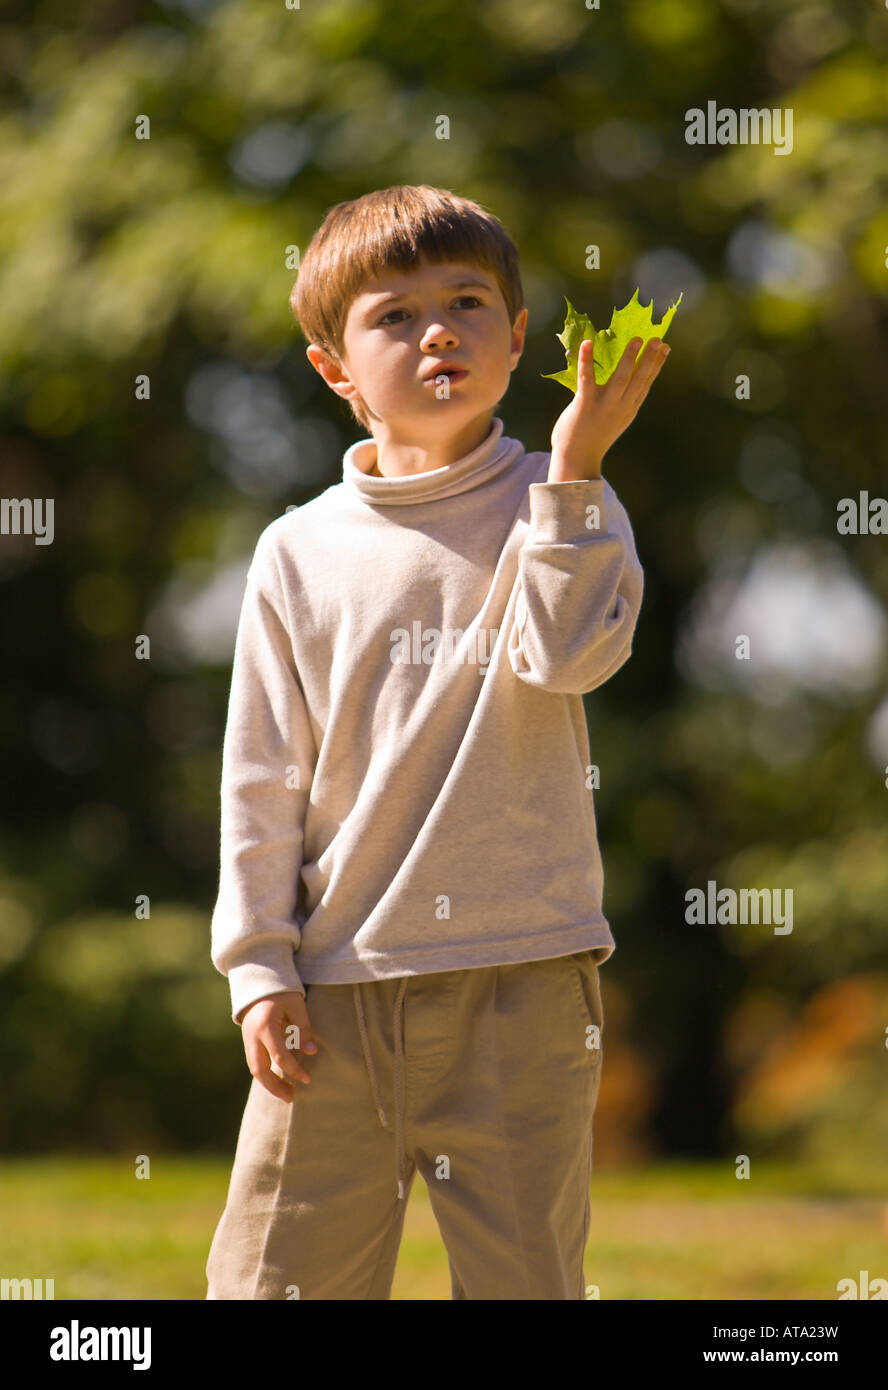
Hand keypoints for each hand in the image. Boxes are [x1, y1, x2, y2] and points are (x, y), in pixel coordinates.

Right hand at [241, 990, 317, 1101]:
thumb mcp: (296, 1006)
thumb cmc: (281, 992)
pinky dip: (265, 1075)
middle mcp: (252, 1036)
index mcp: (265, 1026)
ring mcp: (246, 1039)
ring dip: (269, 1084)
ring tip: (287, 1094)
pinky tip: (278, 1081)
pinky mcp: (247, 1041)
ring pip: (254, 1069)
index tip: (308, 1079)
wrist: (259, 983)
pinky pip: (254, 1063)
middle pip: (260, 1070)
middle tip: (292, 1098)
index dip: (294, 1070)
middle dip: (275, 1087)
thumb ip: (304, 1029)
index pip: (280, 1056)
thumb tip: (311, 1053)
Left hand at [548, 335, 670, 482]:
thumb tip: (624, 381)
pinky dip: (586, 359)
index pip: (646, 383)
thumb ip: (621, 402)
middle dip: (650, 358)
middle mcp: (621, 407)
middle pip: (639, 379)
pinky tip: (587, 343)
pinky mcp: (584, 404)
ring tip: (637, 340)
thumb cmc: (592, 437)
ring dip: (630, 358)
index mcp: (629, 409)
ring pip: (621, 378)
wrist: (576, 459)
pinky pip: (587, 378)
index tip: (666, 348)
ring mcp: (604, 406)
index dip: (657, 365)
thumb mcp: (615, 420)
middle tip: (658, 339)